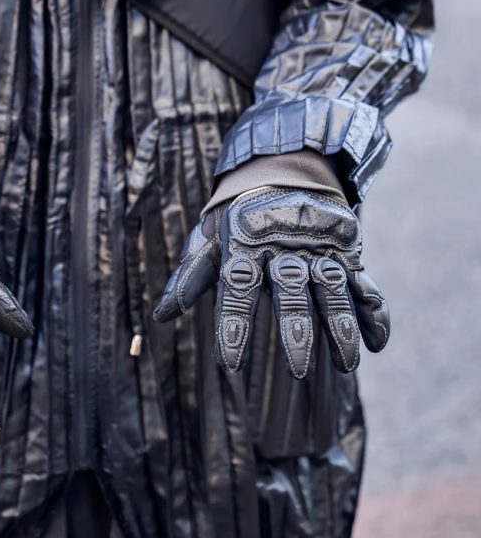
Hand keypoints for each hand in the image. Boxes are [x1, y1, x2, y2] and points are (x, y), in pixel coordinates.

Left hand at [153, 187, 388, 379]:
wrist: (282, 167)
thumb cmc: (237, 217)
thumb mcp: (209, 239)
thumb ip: (190, 277)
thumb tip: (161, 316)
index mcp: (245, 247)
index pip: (237, 289)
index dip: (233, 325)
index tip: (230, 364)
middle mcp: (284, 248)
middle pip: (291, 291)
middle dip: (296, 331)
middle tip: (298, 371)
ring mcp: (319, 249)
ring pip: (333, 289)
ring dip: (342, 326)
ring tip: (348, 365)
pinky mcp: (346, 251)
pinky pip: (364, 283)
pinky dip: (374, 312)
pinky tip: (377, 343)